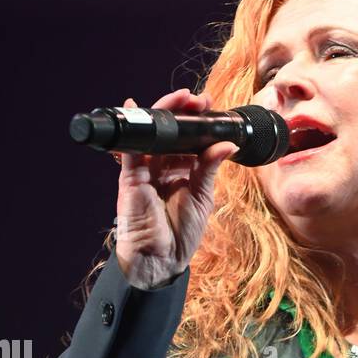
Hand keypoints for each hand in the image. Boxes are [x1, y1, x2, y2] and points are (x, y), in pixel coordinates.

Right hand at [112, 88, 237, 289]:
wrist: (162, 259)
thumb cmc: (181, 233)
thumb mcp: (202, 198)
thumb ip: (210, 168)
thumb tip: (227, 144)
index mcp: (182, 170)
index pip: (188, 138)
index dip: (197, 120)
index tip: (211, 105)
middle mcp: (162, 166)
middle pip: (170, 130)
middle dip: (182, 110)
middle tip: (198, 99)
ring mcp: (145, 170)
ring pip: (152, 133)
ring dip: (164, 112)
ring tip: (182, 98)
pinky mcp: (130, 177)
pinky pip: (130, 148)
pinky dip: (133, 129)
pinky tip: (134, 106)